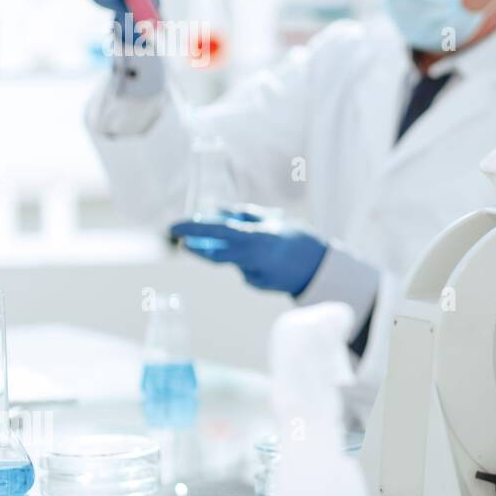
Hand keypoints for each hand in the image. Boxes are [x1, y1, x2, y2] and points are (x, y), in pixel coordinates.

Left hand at [169, 211, 327, 296]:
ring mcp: (254, 274)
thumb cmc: (299, 239)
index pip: (217, 231)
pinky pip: (243, 270)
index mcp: (257, 237)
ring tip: (258, 244)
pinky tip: (267, 261)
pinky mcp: (257, 285)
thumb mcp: (274, 220)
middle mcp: (253, 258)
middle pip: (214, 254)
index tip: (173, 226)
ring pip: (230, 261)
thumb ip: (245, 215)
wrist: (322, 269)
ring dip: (231, 252)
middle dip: (198, 247)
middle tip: (187, 240)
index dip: (193, 228)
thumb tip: (218, 211)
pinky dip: (247, 262)